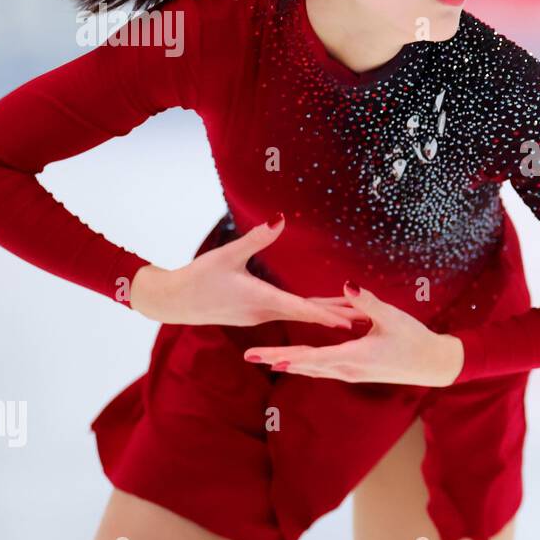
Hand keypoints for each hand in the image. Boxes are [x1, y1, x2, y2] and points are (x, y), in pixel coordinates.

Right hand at [129, 215, 362, 330]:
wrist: (173, 301)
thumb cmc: (198, 276)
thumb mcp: (227, 254)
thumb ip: (256, 238)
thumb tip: (280, 218)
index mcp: (261, 299)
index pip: (301, 309)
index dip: (327, 315)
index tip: (350, 321)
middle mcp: (264, 312)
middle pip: (307, 315)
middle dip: (336, 316)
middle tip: (366, 319)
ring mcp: (259, 317)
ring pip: (298, 315)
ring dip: (324, 315)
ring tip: (352, 316)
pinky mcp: (254, 315)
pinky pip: (287, 315)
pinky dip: (307, 314)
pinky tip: (320, 313)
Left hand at [242, 282, 465, 386]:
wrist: (432, 364)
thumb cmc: (415, 338)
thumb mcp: (392, 317)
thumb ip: (367, 302)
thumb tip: (347, 286)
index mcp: (354, 356)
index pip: (313, 357)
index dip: (288, 356)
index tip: (266, 357)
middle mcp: (348, 369)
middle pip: (305, 365)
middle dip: (277, 360)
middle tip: (250, 356)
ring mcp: (351, 373)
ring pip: (313, 369)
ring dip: (288, 363)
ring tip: (265, 359)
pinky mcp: (356, 371)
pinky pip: (324, 368)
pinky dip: (305, 364)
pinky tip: (295, 362)